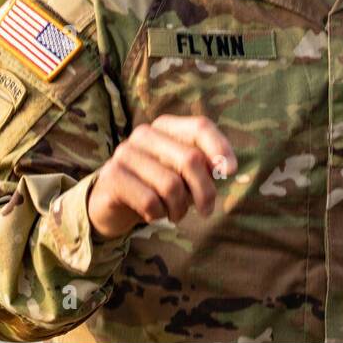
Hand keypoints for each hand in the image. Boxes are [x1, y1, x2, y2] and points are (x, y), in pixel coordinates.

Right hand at [87, 115, 236, 239]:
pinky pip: (149, 200)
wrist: (111, 205)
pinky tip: (153, 215)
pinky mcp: (111, 177)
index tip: (231, 172)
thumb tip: (226, 168)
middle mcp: (145, 134)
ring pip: (171, 184)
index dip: (220, 148)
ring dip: (179, 208)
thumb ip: (204, 167)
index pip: (200, 127)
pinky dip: (158, 214)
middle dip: (205, 190)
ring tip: (175, 214)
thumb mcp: (184, 175)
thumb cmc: (157, 186)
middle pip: (190, 159)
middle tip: (206, 210)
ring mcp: (125, 153)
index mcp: (166, 127)